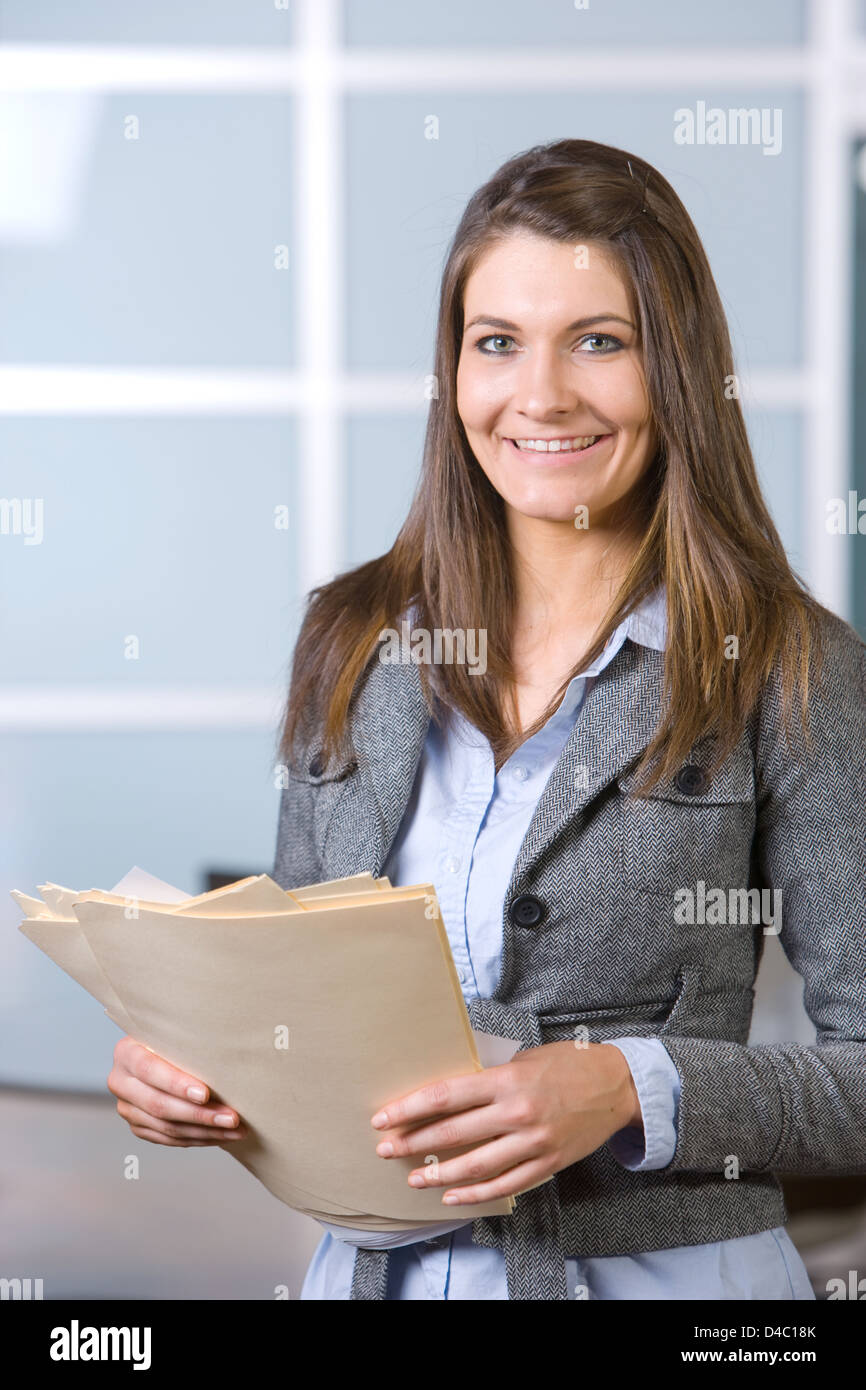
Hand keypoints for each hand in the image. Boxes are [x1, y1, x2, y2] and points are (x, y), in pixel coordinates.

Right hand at [108, 1037, 249, 1145]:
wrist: (161, 1052)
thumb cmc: (175, 1039)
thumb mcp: (175, 1031)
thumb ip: (187, 1039)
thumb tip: (226, 1047)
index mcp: (126, 1053)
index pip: (149, 1070)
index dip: (177, 1084)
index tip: (205, 1093)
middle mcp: (120, 1082)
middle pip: (159, 1104)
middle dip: (199, 1114)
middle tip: (231, 1117)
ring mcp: (127, 1107)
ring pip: (166, 1127)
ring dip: (204, 1131)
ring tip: (234, 1129)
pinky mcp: (137, 1126)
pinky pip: (168, 1139)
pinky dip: (197, 1139)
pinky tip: (220, 1135)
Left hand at [369, 1041, 639, 1205]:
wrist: (617, 1085)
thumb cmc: (567, 1065)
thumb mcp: (524, 1059)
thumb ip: (489, 1078)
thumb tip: (449, 1095)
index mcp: (507, 1080)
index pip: (445, 1096)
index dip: (410, 1109)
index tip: (384, 1117)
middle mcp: (517, 1113)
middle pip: (452, 1133)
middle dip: (413, 1143)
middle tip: (386, 1149)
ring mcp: (532, 1143)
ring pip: (474, 1166)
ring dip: (438, 1174)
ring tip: (413, 1178)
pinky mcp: (546, 1164)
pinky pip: (504, 1185)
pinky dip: (475, 1194)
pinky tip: (452, 1195)